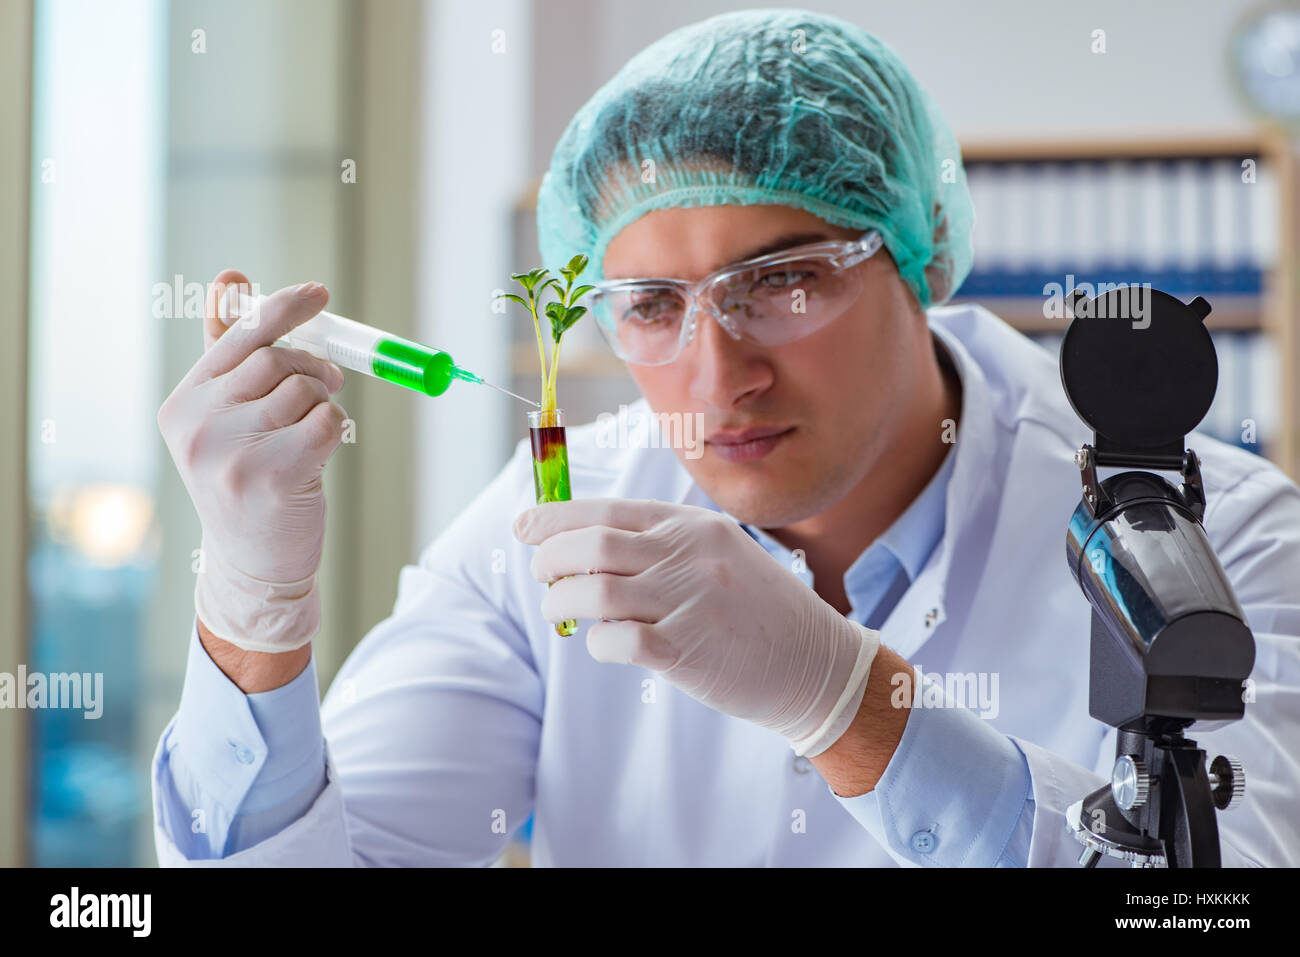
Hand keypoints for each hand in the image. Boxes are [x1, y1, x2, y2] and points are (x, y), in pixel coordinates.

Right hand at [157, 270, 347, 652]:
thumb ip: (230, 353)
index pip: (238, 338)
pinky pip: (327, 423)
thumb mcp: (226, 419)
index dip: (283, 308)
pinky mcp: (273, 478)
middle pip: (275, 358)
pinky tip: (322, 452)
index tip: (319, 292)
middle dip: (314, 364)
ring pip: (305, 390)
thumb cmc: (246, 480)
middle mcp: (198, 427)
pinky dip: (337, 429)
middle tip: (329, 382)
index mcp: (182, 406)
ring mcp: (232, 455)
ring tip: (318, 425)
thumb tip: (231, 277)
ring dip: (325, 401)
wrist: (252, 564)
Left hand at [513, 498, 880, 755]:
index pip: (607, 511)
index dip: (556, 518)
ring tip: (561, 613)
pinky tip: (606, 646)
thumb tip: (583, 548)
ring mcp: (688, 602)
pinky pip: (617, 641)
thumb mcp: (718, 555)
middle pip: (591, 547)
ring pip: (594, 594)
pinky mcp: (687, 651)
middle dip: (550, 559)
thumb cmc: (757, 610)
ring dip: (563, 604)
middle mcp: (688, 556)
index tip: (525, 528)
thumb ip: (660, 546)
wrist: (817, 663)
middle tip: (543, 574)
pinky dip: (597, 644)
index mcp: (691, 526)